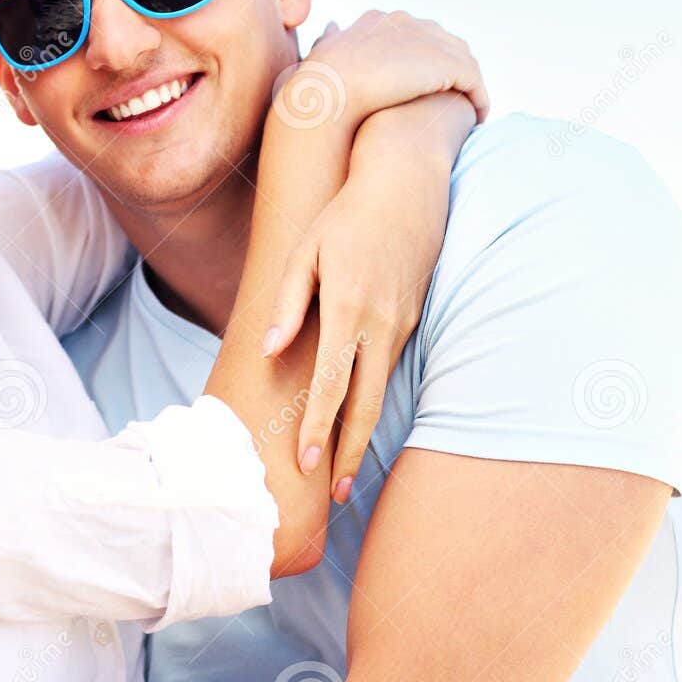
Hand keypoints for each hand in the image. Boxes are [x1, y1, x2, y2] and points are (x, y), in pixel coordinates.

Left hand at [262, 91, 473, 501]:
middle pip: (366, 404)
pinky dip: (375, 401)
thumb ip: (288, 303)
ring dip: (364, 434)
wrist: (409, 185)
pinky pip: (390, 369)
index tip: (307, 464)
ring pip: (382, 392)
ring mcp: (403, 324)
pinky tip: (360, 421)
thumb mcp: (306, 251)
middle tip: (337, 495)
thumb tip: (269, 350)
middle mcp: (382, 325)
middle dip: (350, 453)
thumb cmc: (347, 215)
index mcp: (350, 310)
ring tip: (347, 473)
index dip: (319, 428)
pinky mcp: (412, 319)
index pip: (332, 385)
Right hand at [277, 11, 488, 129]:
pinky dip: (480, 98)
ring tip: (473, 108)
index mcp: (381, 21)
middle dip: (454, 68)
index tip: (425, 82)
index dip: (424, 59)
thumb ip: (330, 38)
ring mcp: (430, 41)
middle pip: (444, 43)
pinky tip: (479, 117)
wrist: (331, 90)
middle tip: (458, 95)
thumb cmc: (318, 82)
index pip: (415, 34)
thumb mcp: (323, 52)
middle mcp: (409, 24)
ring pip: (463, 62)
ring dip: (471, 85)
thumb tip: (331, 24)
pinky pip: (473, 81)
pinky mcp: (447, 64)